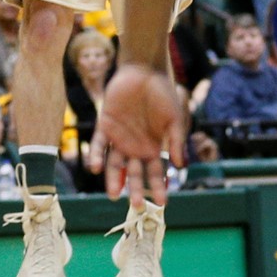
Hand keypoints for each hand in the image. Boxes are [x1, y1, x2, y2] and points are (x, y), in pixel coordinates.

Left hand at [99, 63, 186, 205]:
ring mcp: (119, 137)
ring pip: (114, 165)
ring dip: (113, 180)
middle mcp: (135, 146)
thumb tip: (181, 165)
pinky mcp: (105, 125)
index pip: (155, 172)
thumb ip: (177, 141)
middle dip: (136, 190)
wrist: (143, 71)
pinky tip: (95, 168)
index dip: (159, 187)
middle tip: (138, 206)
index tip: (163, 203)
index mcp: (153, 147)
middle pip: (134, 173)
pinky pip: (99, 144)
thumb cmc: (162, 93)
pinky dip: (96, 156)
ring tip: (114, 195)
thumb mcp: (175, 118)